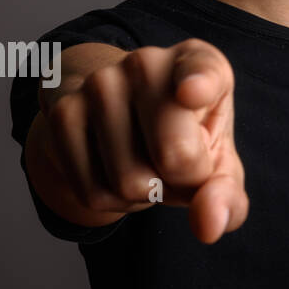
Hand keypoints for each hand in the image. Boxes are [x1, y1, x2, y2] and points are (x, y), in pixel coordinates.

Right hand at [39, 38, 247, 242]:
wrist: (116, 117)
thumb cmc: (180, 139)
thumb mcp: (215, 163)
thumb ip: (225, 196)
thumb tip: (209, 226)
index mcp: (198, 62)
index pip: (201, 70)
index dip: (199, 83)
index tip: (193, 93)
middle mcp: (147, 63)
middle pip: (173, 157)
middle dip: (180, 184)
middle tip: (174, 166)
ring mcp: (99, 84)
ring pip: (128, 183)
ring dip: (143, 195)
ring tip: (143, 165)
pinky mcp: (63, 112)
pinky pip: (91, 192)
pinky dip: (111, 202)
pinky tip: (113, 171)